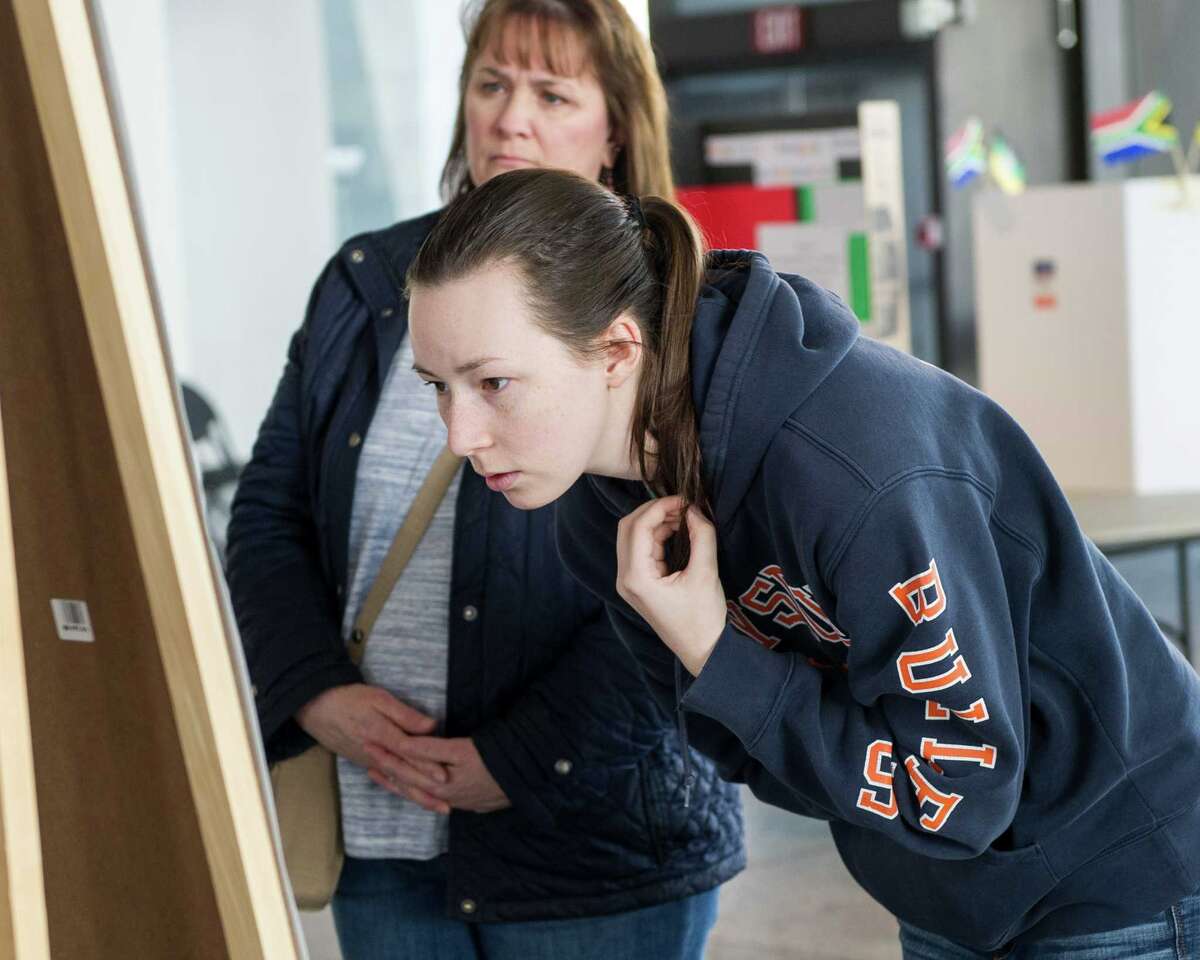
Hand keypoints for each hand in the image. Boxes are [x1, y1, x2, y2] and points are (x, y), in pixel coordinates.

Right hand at [295, 684, 449, 813]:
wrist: (317, 708)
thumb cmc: (350, 699)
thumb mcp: (378, 699)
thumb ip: (404, 714)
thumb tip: (429, 725)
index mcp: (382, 735)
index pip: (409, 754)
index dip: (427, 766)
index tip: (444, 777)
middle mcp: (376, 754)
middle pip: (405, 774)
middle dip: (426, 790)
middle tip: (446, 806)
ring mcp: (369, 761)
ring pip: (396, 781)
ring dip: (416, 795)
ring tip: (435, 806)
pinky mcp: (364, 762)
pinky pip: (386, 780)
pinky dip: (401, 789)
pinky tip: (411, 796)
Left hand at [371, 737, 510, 813]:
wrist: (528, 778)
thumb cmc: (495, 759)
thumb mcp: (462, 749)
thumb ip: (431, 749)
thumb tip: (404, 744)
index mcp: (439, 783)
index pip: (405, 767)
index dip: (385, 753)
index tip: (367, 741)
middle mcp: (444, 796)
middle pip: (409, 783)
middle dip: (387, 770)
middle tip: (367, 759)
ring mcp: (457, 801)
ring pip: (420, 793)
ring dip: (400, 783)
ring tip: (382, 774)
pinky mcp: (469, 802)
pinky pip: (435, 797)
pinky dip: (420, 791)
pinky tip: (419, 788)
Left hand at [616, 495, 726, 676]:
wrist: (702, 650)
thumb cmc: (703, 617)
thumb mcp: (706, 572)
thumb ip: (702, 535)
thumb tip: (694, 509)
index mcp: (636, 577)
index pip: (639, 526)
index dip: (661, 506)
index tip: (685, 499)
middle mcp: (625, 578)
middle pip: (628, 527)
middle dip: (654, 510)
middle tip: (682, 505)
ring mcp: (628, 582)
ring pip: (632, 536)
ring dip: (655, 522)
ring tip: (683, 517)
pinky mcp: (637, 584)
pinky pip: (640, 549)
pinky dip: (656, 535)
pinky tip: (677, 531)